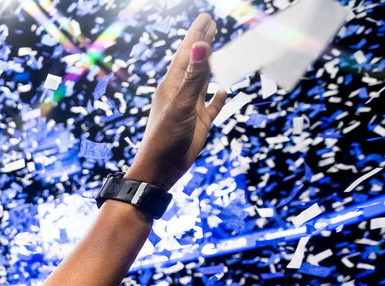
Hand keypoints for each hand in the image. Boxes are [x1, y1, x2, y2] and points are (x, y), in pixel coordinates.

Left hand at [127, 13, 227, 189]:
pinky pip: (212, 105)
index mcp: (172, 86)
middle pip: (194, 62)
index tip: (206, 17)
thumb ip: (193, 77)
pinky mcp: (199, 123)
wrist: (160, 170)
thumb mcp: (181, 105)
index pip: (187, 54)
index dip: (196, 35)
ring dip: (210, 64)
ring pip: (203, 80)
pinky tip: (225, 90)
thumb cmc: (165, 139)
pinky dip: (219, 97)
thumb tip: (199, 46)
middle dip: (202, 43)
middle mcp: (181, 93)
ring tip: (215, 48)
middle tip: (211, 23)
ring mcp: (190, 108)